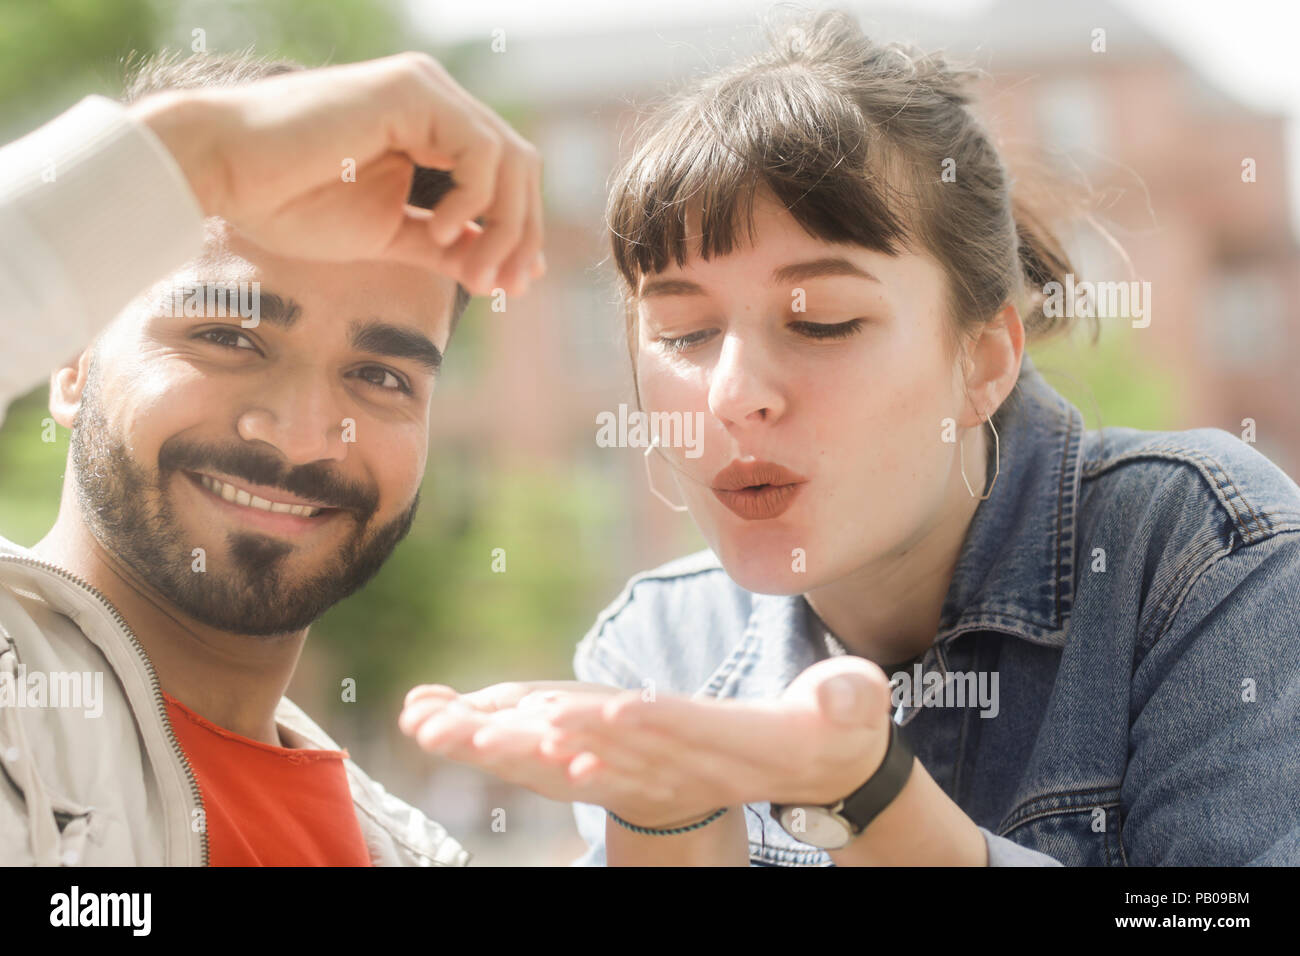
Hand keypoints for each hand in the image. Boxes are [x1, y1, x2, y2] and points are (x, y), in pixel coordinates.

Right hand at [131, 52, 543, 294]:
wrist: (223, 173)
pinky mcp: (412, 90)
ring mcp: (426, 90)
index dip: (518, 233)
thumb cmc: (288, 202)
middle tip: (507, 287)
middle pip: (520, 167)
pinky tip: (435, 228)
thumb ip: (443, 245)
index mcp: (431, 129)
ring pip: (511, 159)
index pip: (504, 178)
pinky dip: (472, 199)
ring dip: (503, 227)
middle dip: (522, 234)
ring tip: (473, 272)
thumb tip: (497, 267)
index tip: (513, 287)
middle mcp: (436, 101)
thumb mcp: (388, 235)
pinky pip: (481, 149)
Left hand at [398, 657, 893, 828]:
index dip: (616, 732)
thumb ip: (845, 702)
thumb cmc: (838, 730)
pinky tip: (474, 728)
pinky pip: (568, 755)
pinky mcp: (634, 760)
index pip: (664, 735)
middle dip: (525, 742)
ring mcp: (650, 766)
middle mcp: (673, 764)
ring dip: (501, 742)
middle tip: (461, 730)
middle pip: (593, 752)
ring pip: (565, 757)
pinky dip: (522, 742)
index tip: (563, 726)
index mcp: (724, 744)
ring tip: (439, 726)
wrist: (821, 765)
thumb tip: (846, 696)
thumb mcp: (851, 712)